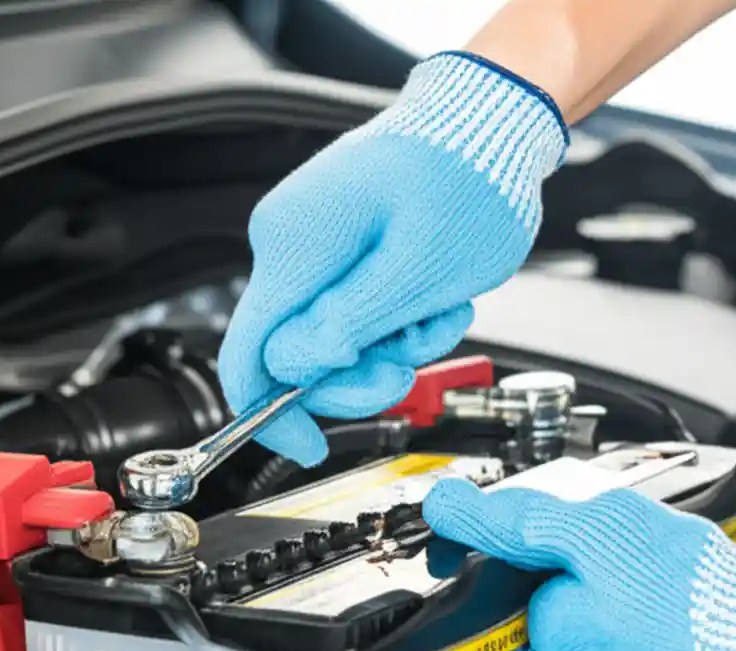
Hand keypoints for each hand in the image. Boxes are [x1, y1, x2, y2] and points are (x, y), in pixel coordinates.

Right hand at [217, 52, 567, 465]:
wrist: (488, 119)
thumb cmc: (466, 179)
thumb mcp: (419, 269)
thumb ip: (351, 323)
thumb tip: (297, 367)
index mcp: (295, 247)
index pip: (247, 355)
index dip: (271, 417)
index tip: (310, 446)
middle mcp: (287, 241)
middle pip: (294, 353)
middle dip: (356, 375)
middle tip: (406, 368)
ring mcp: (310, 240)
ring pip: (332, 335)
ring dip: (390, 343)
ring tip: (437, 313)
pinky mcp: (335, 242)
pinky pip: (352, 306)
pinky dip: (397, 317)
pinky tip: (434, 296)